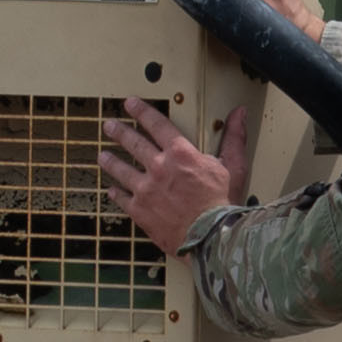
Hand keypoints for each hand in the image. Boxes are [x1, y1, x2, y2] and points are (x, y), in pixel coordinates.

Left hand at [94, 97, 254, 252]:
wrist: (210, 237)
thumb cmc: (223, 204)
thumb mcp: (234, 166)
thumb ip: (233, 138)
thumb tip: (239, 114)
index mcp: (181, 154)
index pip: (157, 124)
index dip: (142, 111)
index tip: (130, 104)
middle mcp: (159, 168)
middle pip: (134, 143)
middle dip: (120, 132)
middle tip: (110, 126)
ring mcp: (146, 189)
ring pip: (121, 170)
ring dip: (111, 161)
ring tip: (102, 155)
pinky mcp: (140, 211)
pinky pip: (122, 199)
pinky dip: (116, 194)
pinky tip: (112, 190)